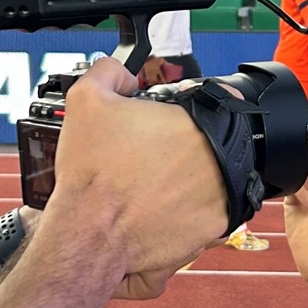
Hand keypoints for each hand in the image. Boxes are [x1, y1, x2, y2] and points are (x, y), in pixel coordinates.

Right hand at [43, 58, 229, 285]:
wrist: (91, 235)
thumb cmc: (91, 176)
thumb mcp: (85, 100)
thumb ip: (109, 72)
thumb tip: (123, 73)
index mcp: (194, 123)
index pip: (219, 101)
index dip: (202, 103)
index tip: (184, 116)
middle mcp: (217, 157)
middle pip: (215, 140)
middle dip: (189, 144)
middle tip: (156, 154)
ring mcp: (222, 193)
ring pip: (217, 173)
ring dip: (194, 175)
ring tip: (156, 182)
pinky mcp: (217, 225)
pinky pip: (213, 207)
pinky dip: (192, 206)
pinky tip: (163, 205)